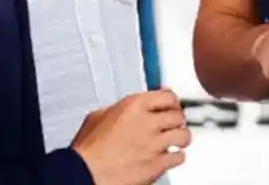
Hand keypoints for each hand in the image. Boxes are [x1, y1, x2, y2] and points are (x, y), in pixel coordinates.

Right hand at [72, 89, 191, 184]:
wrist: (85, 173)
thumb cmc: (87, 150)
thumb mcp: (97, 117)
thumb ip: (117, 109)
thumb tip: (123, 109)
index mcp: (134, 105)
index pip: (168, 95)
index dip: (171, 102)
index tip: (173, 105)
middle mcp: (147, 122)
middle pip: (178, 115)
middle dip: (177, 120)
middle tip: (175, 124)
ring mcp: (154, 143)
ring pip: (183, 135)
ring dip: (181, 138)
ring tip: (178, 140)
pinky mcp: (158, 164)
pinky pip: (179, 157)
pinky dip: (176, 157)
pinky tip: (170, 157)